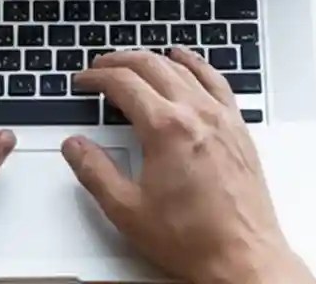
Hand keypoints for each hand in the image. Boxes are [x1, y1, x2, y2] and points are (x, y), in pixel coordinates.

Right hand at [62, 48, 313, 283]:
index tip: (83, 81)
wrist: (241, 256)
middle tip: (99, 67)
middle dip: (119, 62)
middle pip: (151, 66)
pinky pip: (216, 81)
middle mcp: (195, 113)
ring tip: (132, 62)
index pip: (123, 84)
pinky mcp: (237, 127)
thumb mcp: (127, 210)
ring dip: (152, 59)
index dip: (96, 77)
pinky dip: (196, 64)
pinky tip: (185, 60)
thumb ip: (95, 171)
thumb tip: (74, 146)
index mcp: (165, 129)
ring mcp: (221, 117)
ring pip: (182, 69)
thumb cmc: (191, 238)